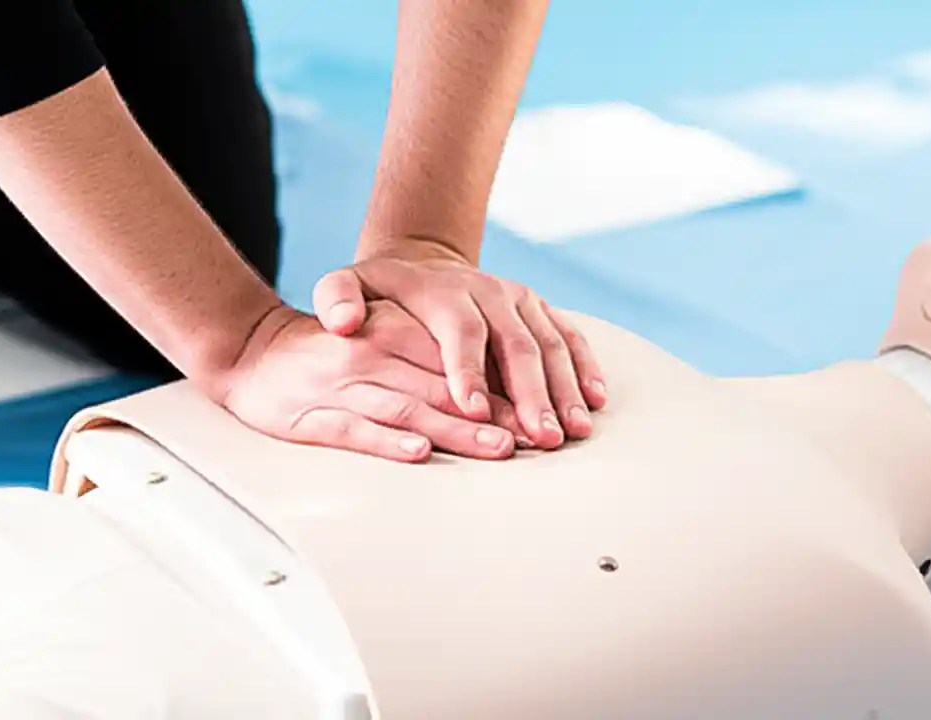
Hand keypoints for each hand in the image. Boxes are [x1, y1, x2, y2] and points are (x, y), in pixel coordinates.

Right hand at [217, 302, 524, 461]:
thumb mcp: (386, 330)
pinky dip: (388, 442)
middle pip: (446, 386)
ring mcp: (344, 386)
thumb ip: (435, 350)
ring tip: (498, 446)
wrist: (253, 349)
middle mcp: (374, 352)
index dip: (506, 384)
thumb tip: (503, 380)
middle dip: (498, 413)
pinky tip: (418, 453)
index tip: (542, 409)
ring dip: (457, 430)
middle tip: (538, 435)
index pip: (462, 355)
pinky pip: (355, 431)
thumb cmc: (333, 347)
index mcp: (397, 327)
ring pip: (410, 408)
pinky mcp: (312, 416)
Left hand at [311, 238, 606, 449]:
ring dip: (565, 389)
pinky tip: (595, 401)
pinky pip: (571, 336)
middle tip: (541, 437)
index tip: (474, 412)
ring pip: (550, 344)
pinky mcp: (542, 308)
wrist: (422, 261)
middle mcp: (490, 291)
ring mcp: (521, 300)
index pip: (461, 332)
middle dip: (531, 394)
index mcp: (444, 291)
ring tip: (573, 431)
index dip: (469, 371)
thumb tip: (341, 322)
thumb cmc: (383, 291)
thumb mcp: (347, 284)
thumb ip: (336, 299)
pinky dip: (586, 368)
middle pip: (516, 345)